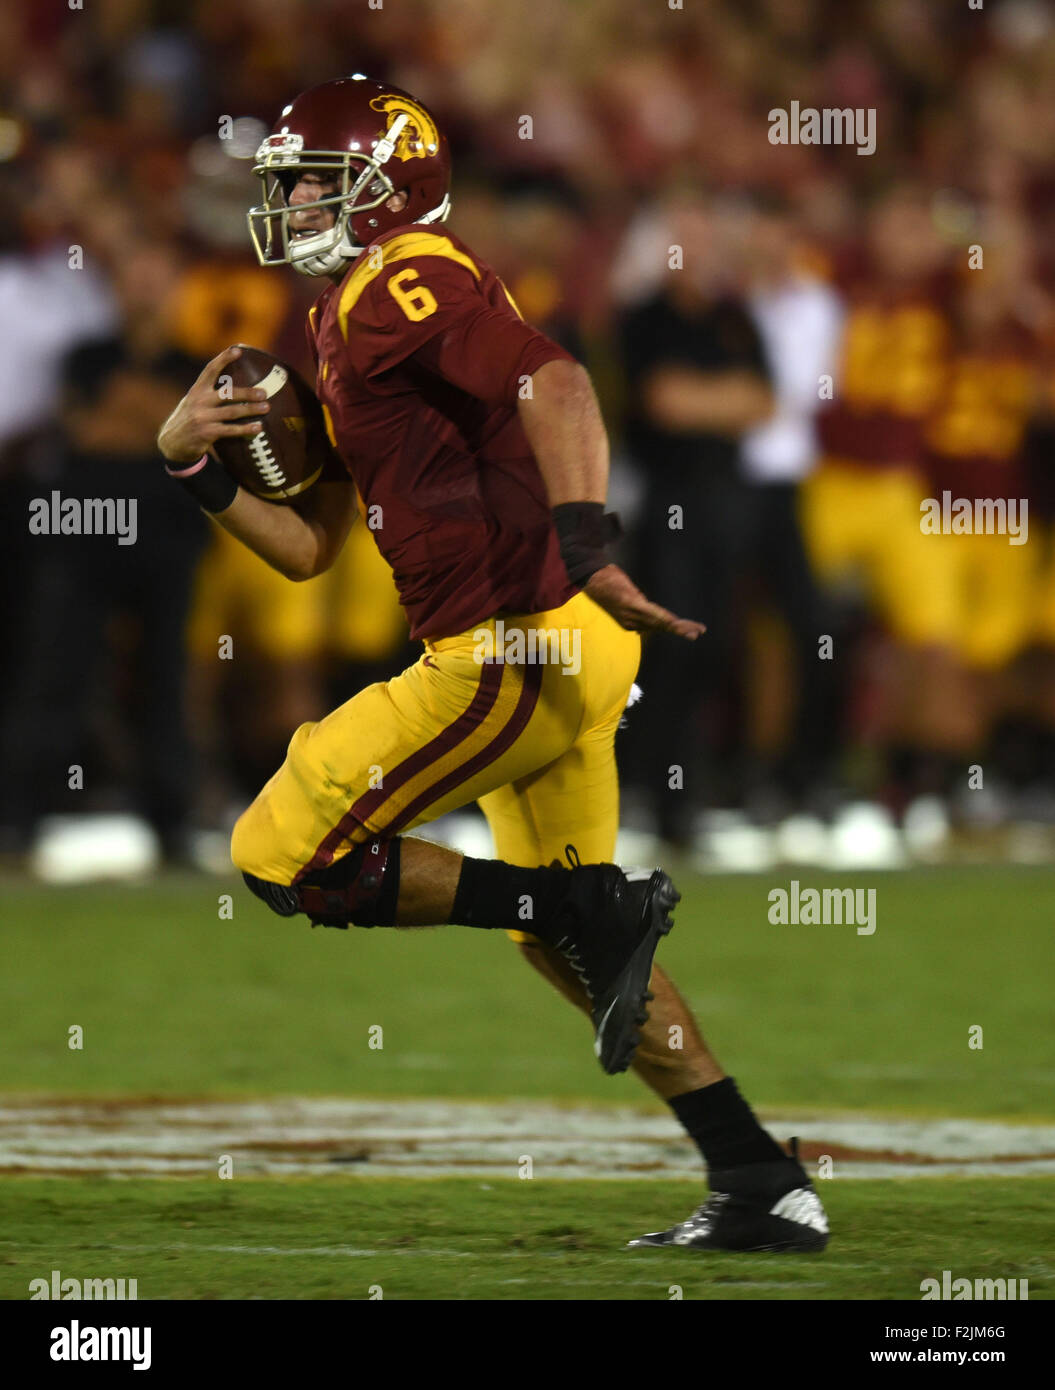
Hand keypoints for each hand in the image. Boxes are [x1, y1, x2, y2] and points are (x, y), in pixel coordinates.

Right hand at [156, 345, 269, 464]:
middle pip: (227, 393)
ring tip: (266, 407)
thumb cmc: (189, 420)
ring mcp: (203, 417)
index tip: (237, 350)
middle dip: (247, 392)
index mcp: (197, 390)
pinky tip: (258, 427)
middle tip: (264, 392)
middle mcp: (199, 401)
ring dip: (251, 409)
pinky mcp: (207, 433)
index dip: (223, 359)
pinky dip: (246, 429)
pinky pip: (230, 430)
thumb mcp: (194, 402)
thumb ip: (209, 394)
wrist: (172, 443)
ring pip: (232, 411)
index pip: (210, 370)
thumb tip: (238, 387)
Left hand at [584, 563, 706, 639]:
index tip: (692, 631)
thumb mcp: (623, 597)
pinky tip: (676, 622)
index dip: (675, 629)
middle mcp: (632, 621)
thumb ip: (635, 607)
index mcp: (631, 622)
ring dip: (679, 627)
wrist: (590, 576)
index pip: (657, 626)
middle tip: (698, 633)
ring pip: (660, 622)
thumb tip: (643, 618)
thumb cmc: (606, 584)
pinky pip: (652, 614)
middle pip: (661, 627)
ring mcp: (631, 613)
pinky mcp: (631, 603)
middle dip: (681, 630)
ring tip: (695, 630)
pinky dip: (665, 620)